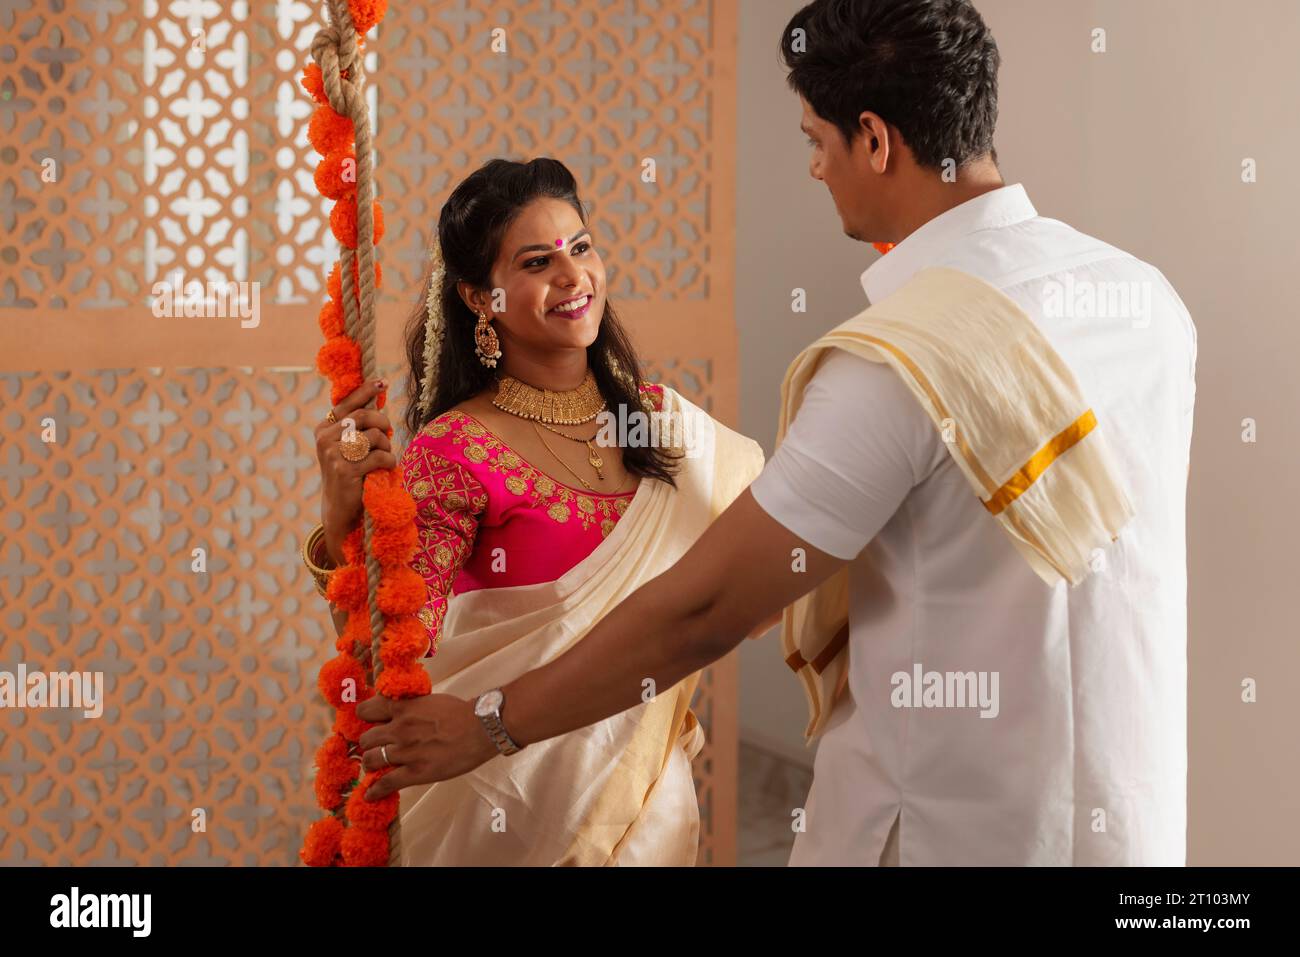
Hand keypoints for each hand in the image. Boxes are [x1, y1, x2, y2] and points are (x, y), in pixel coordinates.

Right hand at [316, 378, 396, 563]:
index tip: (383, 381)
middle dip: (384, 423)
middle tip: (388, 434)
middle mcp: (325, 438)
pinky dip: (389, 461)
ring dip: (387, 445)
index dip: (366, 391)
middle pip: (365, 416)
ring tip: (385, 455)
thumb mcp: (350, 445)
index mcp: (324, 428)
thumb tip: (378, 399)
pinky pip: (378, 456)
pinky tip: (386, 467)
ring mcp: (333, 454)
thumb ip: (359, 426)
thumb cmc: (351, 471)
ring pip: (374, 436)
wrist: (341, 507)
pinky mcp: (345, 470)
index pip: (347, 403)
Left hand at [355, 693, 500, 799]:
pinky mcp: (415, 772)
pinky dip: (375, 790)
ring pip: (371, 760)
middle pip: (366, 739)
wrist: (481, 728)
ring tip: (376, 767)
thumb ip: (411, 707)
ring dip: (371, 764)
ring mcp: (405, 751)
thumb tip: (400, 713)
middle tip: (376, 748)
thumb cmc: (461, 713)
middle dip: (369, 744)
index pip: (366, 710)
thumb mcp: (430, 700)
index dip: (365, 718)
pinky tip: (370, 794)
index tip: (370, 723)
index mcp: (403, 708)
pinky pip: (386, 783)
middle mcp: (399, 729)